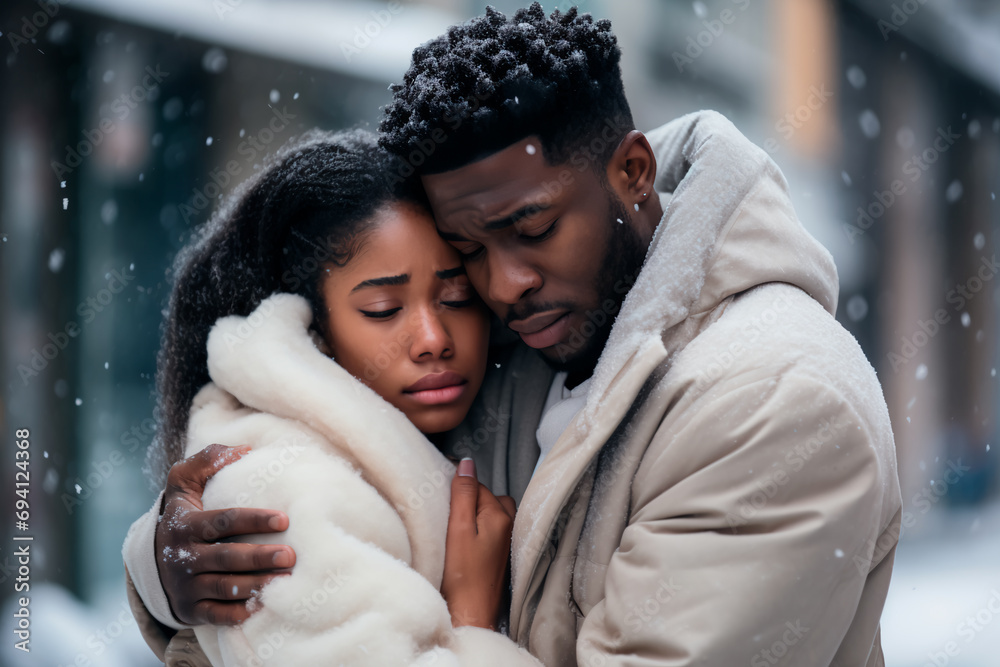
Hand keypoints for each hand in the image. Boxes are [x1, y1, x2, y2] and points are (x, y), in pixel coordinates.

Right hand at [155, 444, 295, 624]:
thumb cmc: (182, 513)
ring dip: (256, 585)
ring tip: (286, 580)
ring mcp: (186, 586)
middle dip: (259, 557)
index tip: (283, 519)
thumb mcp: (183, 482)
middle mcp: (183, 557)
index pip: (222, 521)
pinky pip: (218, 615)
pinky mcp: (192, 610)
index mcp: (185, 525)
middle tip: (291, 556)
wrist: (153, 558)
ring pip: (224, 588)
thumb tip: (244, 450)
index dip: (253, 520)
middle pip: (226, 558)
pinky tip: (264, 605)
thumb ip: (208, 460)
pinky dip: (239, 613)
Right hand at [440, 458, 515, 629]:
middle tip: (446, 516)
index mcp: (501, 515)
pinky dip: (475, 531)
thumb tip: (467, 463)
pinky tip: (462, 544)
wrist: (470, 615)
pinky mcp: (498, 555)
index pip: (477, 485)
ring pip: (487, 513)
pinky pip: (487, 530)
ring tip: (453, 530)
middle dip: (466, 501)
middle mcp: (509, 525)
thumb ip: (464, 494)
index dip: (457, 487)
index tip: (440, 495)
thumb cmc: (463, 577)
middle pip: (485, 498)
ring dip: (472, 516)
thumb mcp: (458, 528)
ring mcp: (505, 541)